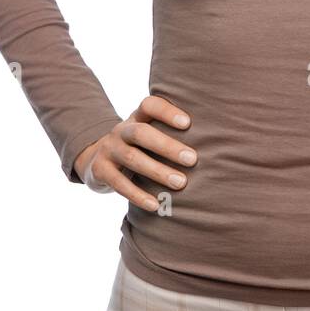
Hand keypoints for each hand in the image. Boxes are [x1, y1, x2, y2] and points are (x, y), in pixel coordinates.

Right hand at [73, 95, 196, 209]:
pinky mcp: (100, 171)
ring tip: (181, 183)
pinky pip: (119, 184)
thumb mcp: (148, 134)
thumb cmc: (138, 147)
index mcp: (137, 117)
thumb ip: (171, 133)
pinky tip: (156, 205)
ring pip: (133, 159)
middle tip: (193, 159)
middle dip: (167, 146)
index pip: (149, 105)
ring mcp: (109, 149)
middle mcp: (121, 130)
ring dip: (158, 171)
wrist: (96, 160)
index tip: (188, 123)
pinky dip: (138, 195)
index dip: (166, 112)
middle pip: (141, 133)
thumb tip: (213, 144)